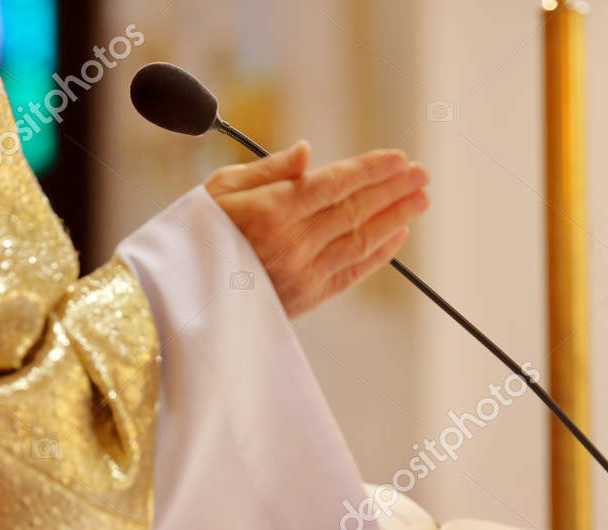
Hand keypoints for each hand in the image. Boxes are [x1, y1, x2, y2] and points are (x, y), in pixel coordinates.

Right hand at [206, 142, 429, 317]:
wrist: (184, 299)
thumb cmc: (198, 234)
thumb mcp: (220, 190)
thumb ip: (267, 170)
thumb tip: (307, 152)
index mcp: (270, 210)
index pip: (334, 184)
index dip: (371, 171)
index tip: (399, 158)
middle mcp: (292, 242)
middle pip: (355, 211)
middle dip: (393, 190)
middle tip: (422, 174)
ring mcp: (302, 273)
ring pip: (360, 241)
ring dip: (395, 218)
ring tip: (420, 200)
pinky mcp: (306, 298)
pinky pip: (352, 273)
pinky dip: (378, 254)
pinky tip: (397, 235)